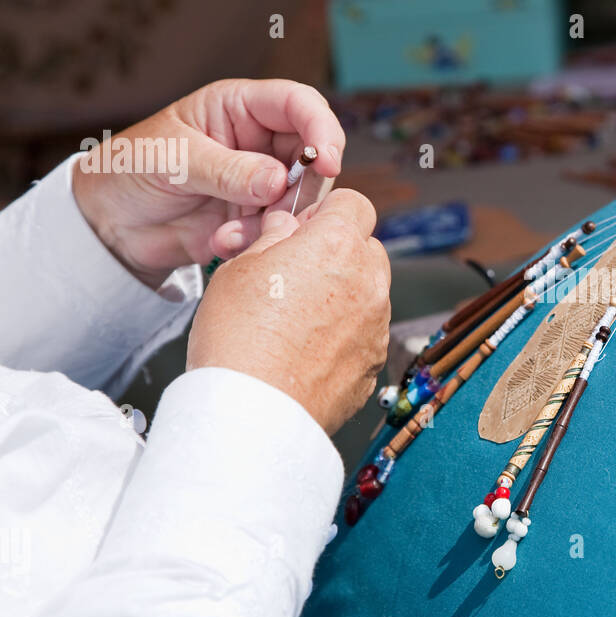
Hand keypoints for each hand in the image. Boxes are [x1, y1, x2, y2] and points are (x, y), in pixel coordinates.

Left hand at [71, 79, 344, 288]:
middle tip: (277, 211)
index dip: (322, 128)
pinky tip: (224, 243)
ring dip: (278, 220)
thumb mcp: (173, 159)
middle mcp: (260, 141)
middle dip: (303, 186)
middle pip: (314, 155)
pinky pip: (281, 229)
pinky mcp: (257, 216)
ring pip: (303, 197)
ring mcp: (261, 180)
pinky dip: (260, 240)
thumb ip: (227, 169)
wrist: (109, 223)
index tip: (326, 162)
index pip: (300, 104)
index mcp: (240, 107)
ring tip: (232, 232)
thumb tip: (279, 180)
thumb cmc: (131, 169)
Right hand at [186, 190, 390, 435]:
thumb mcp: (239, 268)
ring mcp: (376, 325)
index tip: (302, 228)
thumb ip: (273, 238)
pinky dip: (344, 333)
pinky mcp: (374, 362)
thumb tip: (287, 226)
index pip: (353, 204)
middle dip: (337, 253)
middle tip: (294, 272)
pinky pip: (364, 333)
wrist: (254, 412)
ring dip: (342, 293)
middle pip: (366, 248)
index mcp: (338, 246)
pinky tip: (306, 348)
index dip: (326, 212)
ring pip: (368, 292)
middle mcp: (369, 283)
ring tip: (295, 316)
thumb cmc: (239, 339)